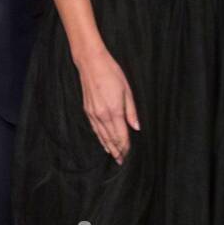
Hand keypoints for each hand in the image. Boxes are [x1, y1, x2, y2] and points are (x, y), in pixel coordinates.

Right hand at [74, 47, 138, 164]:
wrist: (90, 62)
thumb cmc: (111, 73)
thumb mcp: (127, 90)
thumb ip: (131, 111)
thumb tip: (136, 127)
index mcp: (114, 110)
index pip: (121, 135)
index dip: (126, 147)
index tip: (130, 156)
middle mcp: (101, 115)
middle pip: (110, 138)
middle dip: (117, 151)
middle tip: (122, 162)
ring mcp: (92, 113)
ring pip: (101, 135)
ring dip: (108, 147)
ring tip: (114, 156)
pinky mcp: (87, 109)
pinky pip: (94, 128)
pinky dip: (99, 137)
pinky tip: (103, 142)